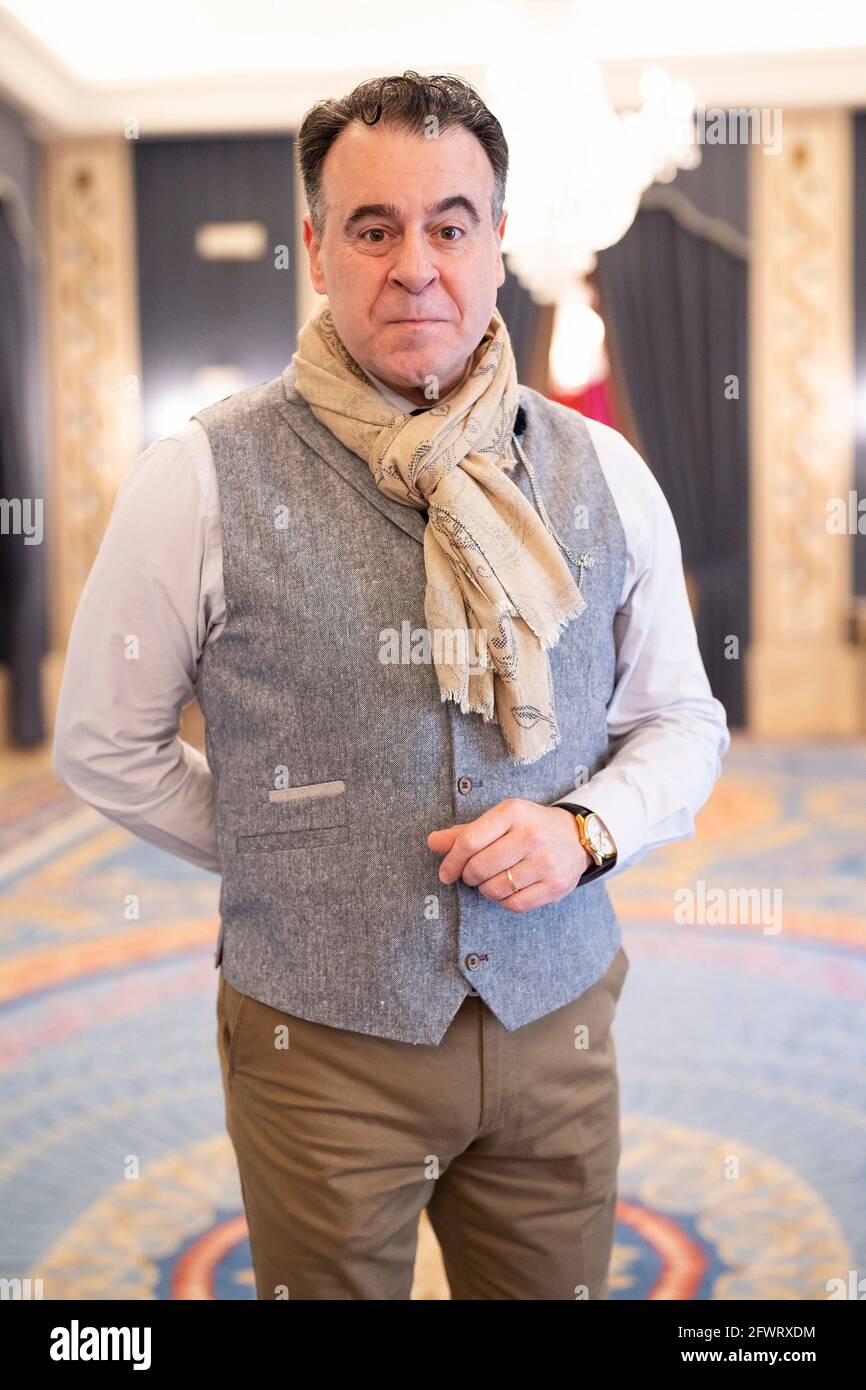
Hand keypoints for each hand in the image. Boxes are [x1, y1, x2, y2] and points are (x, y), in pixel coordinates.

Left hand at [427, 798, 590, 912]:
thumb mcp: (500, 820)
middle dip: (469, 876)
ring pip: (495, 889)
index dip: (451, 861)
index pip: (469, 841)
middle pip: (479, 868)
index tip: (446, 873)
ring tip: (493, 880)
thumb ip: (465, 832)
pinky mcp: (556, 885)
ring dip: (486, 889)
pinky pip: (514, 904)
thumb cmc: (529, 827)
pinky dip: (505, 901)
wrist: (576, 837)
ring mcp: (545, 862)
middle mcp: (531, 835)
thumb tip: (432, 842)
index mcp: (513, 812)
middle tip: (473, 875)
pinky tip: (510, 889)